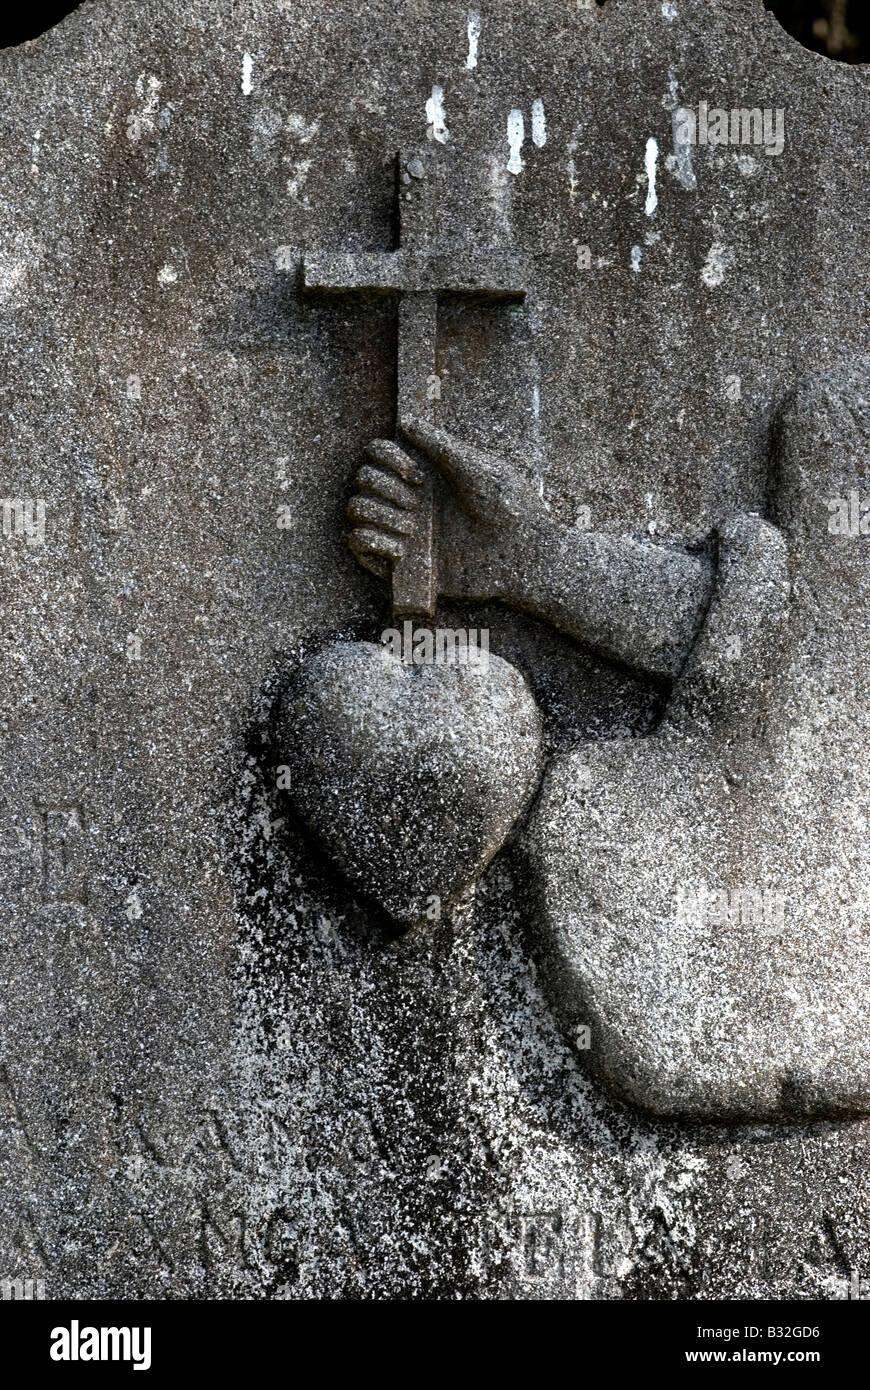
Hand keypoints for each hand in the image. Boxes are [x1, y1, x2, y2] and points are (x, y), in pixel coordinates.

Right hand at [347, 418, 548, 601]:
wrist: (521, 557)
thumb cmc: (508, 508)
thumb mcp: (476, 468)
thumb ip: (440, 446)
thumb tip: (406, 422)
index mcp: (425, 474)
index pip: (379, 454)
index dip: (385, 458)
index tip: (417, 475)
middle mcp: (410, 500)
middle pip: (362, 480)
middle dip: (382, 487)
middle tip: (416, 503)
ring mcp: (403, 531)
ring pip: (356, 510)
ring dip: (376, 514)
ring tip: (411, 529)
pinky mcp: (401, 564)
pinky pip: (358, 546)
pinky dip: (369, 542)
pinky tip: (400, 549)